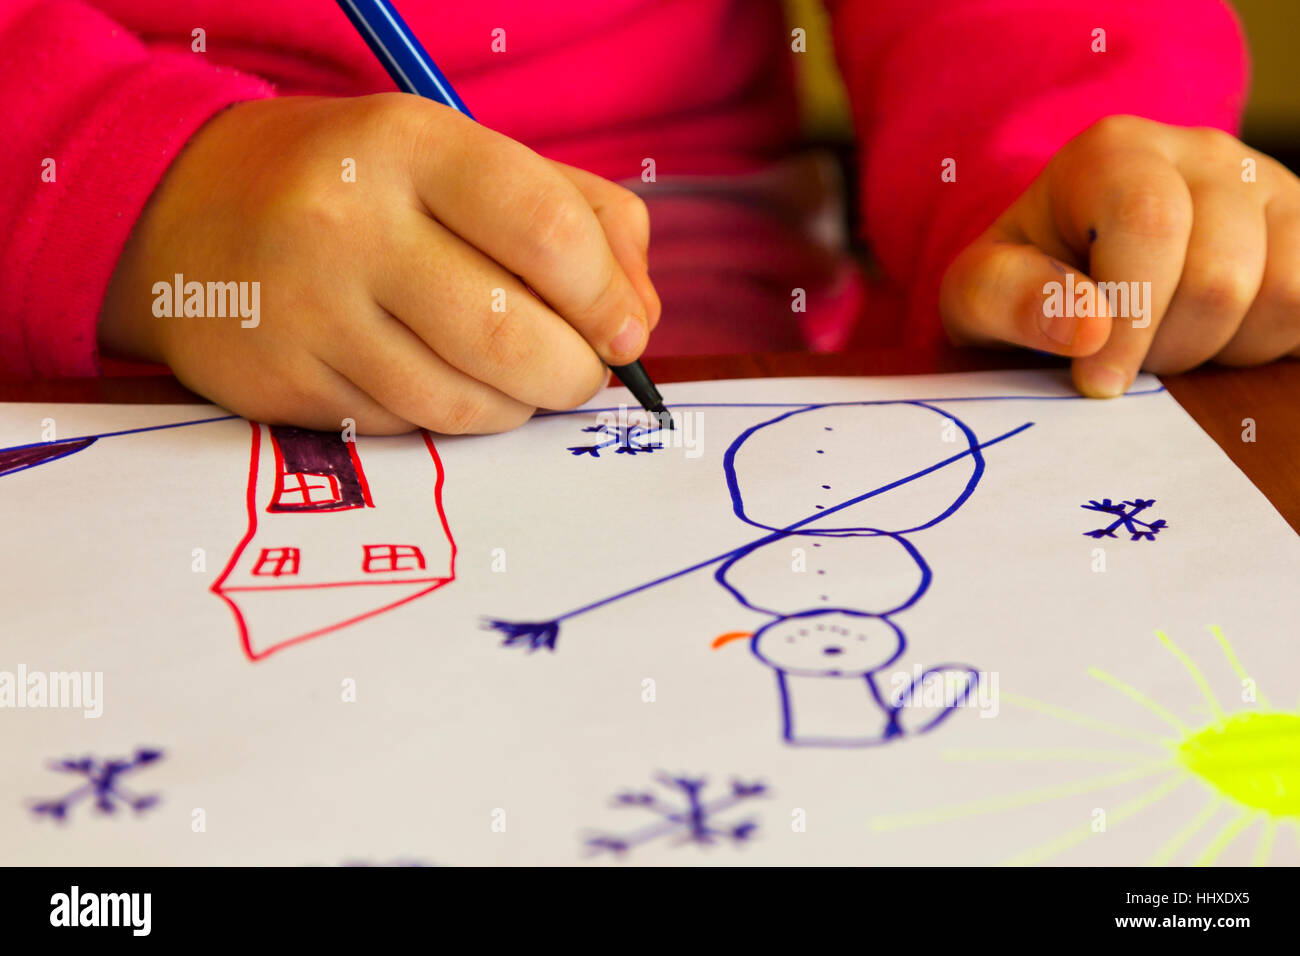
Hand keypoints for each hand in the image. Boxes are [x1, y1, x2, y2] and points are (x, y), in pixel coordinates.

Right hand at [99, 94, 659, 432]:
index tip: (626, 332)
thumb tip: (638, 319)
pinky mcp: (281, 382)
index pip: (547, 230)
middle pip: (511, 336)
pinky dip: (450, 418)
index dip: (607, 297)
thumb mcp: (463, 159)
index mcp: (411, 146)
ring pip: (463, 400)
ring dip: (517, 406)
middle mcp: (349, 225)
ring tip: (518, 379)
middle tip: (582, 373)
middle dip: (574, 374)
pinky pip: (407, 427)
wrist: (184, 212)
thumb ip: (578, 216)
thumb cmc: (361, 186)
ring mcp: (308, 310)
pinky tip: (441, 380)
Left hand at [940, 115, 1299, 395]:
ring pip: (1282, 293)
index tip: (1097, 380)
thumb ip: (1007, 300)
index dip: (1131, 316)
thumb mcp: (976, 292)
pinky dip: (1264, 346)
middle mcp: (1204, 154)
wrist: (1069, 267)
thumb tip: (1087, 327)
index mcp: (1116, 152)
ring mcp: (1269, 188)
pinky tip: (1212, 342)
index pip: (1149, 223)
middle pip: (1220, 274)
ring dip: (1218, 350)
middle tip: (1123, 361)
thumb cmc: (1021, 282)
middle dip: (1166, 347)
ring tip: (1163, 345)